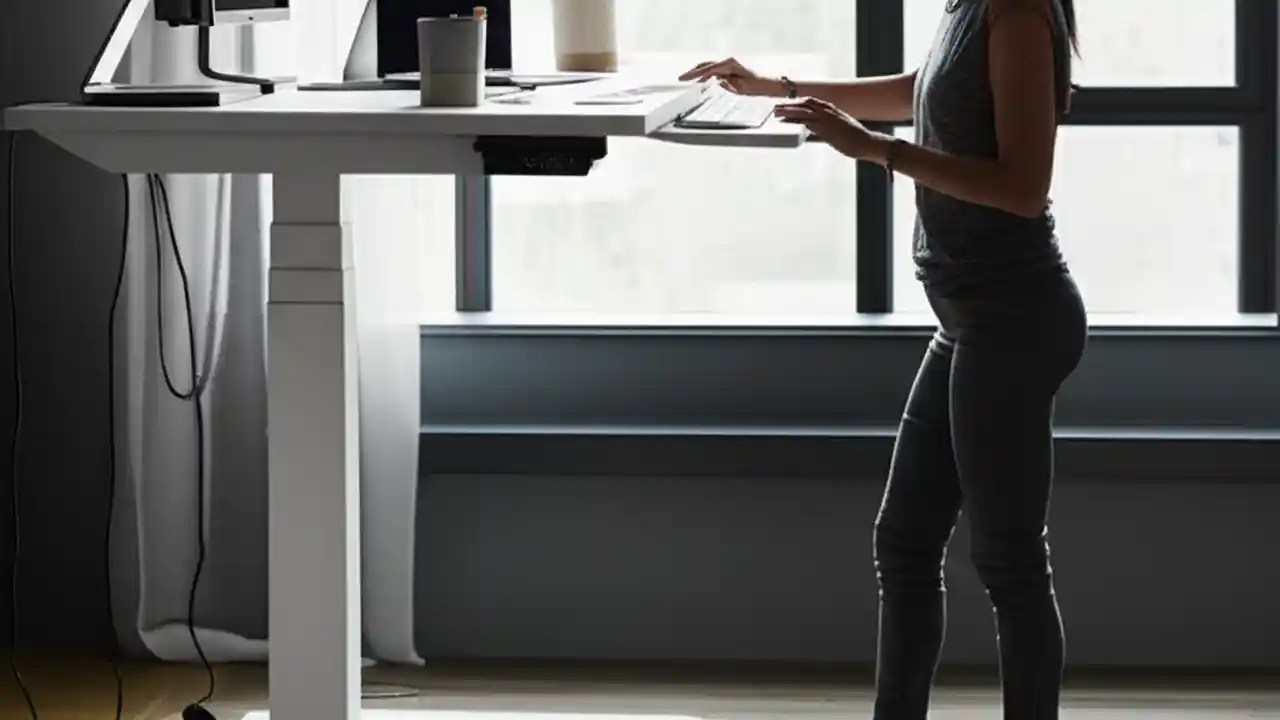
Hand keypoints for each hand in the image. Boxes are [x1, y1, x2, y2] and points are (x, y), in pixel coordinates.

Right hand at [678, 57, 779, 96]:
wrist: (771, 83)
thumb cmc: (758, 85)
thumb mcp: (740, 88)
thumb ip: (726, 84)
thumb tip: (715, 80)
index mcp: (730, 63)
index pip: (707, 69)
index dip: (693, 74)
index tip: (682, 79)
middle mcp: (729, 60)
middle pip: (707, 65)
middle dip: (694, 72)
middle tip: (682, 79)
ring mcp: (731, 63)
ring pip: (711, 67)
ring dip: (701, 74)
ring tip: (691, 82)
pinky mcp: (733, 68)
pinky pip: (717, 71)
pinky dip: (709, 76)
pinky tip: (704, 82)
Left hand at [773, 97, 889, 162]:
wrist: (866, 142)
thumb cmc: (856, 139)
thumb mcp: (843, 128)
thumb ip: (831, 127)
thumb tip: (821, 132)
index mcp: (833, 110)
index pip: (813, 102)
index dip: (799, 102)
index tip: (789, 104)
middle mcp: (828, 111)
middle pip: (805, 103)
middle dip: (790, 104)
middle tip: (777, 106)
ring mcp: (825, 119)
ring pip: (802, 110)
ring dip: (787, 110)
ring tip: (775, 112)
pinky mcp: (823, 128)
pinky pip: (804, 122)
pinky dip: (792, 120)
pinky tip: (783, 122)